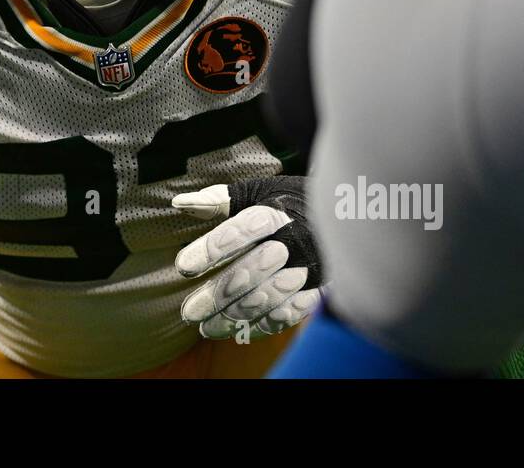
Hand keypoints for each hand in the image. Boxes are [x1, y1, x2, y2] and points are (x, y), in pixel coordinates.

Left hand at [174, 175, 321, 338]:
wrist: (344, 216)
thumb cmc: (288, 203)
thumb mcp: (257, 192)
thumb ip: (218, 200)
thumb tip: (179, 202)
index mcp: (277, 212)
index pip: (240, 230)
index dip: (211, 249)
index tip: (182, 266)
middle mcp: (295, 240)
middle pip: (253, 269)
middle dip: (219, 293)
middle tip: (189, 311)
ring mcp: (310, 267)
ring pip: (270, 296)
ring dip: (236, 315)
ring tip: (206, 327)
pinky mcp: (321, 288)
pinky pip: (292, 312)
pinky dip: (264, 324)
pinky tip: (239, 331)